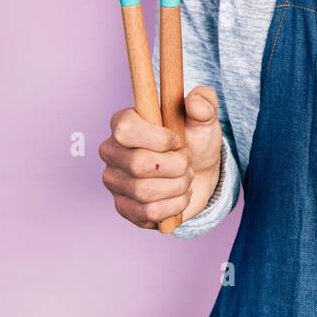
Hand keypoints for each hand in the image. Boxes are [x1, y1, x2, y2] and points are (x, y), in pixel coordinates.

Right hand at [99, 85, 223, 229]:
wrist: (200, 172)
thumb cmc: (194, 141)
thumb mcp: (203, 118)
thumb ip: (203, 103)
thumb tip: (195, 104)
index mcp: (123, 123)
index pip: (126, 130)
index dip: (159, 138)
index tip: (178, 140)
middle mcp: (112, 152)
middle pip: (139, 164)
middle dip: (176, 165)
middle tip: (186, 162)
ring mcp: (115, 182)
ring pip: (145, 192)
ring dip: (178, 186)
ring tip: (185, 178)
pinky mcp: (125, 208)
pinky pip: (148, 213)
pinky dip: (174, 205)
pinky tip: (180, 196)